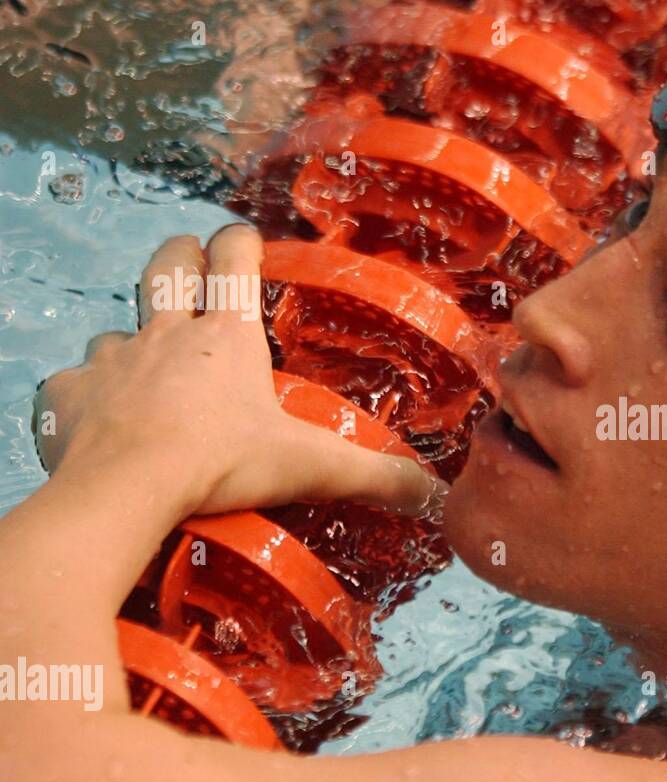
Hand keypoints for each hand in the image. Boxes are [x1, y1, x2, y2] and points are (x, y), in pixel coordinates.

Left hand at [34, 225, 442, 516]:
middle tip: (187, 259)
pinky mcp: (68, 394)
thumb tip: (435, 495)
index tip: (245, 239)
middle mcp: (166, 334)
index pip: (234, 260)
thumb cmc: (221, 463)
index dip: (240, 242)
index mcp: (228, 337)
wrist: (126, 487)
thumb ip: (374, 476)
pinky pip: (73, 384)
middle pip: (165, 266)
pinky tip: (96, 419)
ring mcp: (112, 360)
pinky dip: (85, 396)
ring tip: (142, 370)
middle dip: (178, 255)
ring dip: (130, 342)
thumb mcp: (310, 467)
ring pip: (116, 331)